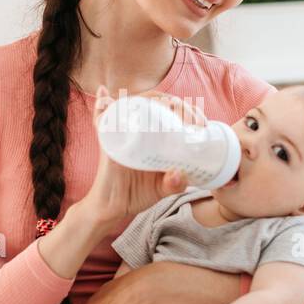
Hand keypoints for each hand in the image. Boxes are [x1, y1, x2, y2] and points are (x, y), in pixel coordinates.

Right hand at [81, 84, 204, 229]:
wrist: (114, 209)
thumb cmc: (138, 193)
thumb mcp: (163, 188)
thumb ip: (174, 183)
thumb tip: (179, 174)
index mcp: (154, 136)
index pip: (172, 111)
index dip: (188, 111)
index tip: (202, 124)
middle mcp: (137, 128)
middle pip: (156, 102)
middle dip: (176, 103)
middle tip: (192, 118)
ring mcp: (121, 132)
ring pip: (134, 104)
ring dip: (152, 99)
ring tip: (171, 105)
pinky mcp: (106, 141)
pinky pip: (101, 120)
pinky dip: (102, 105)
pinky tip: (104, 94)